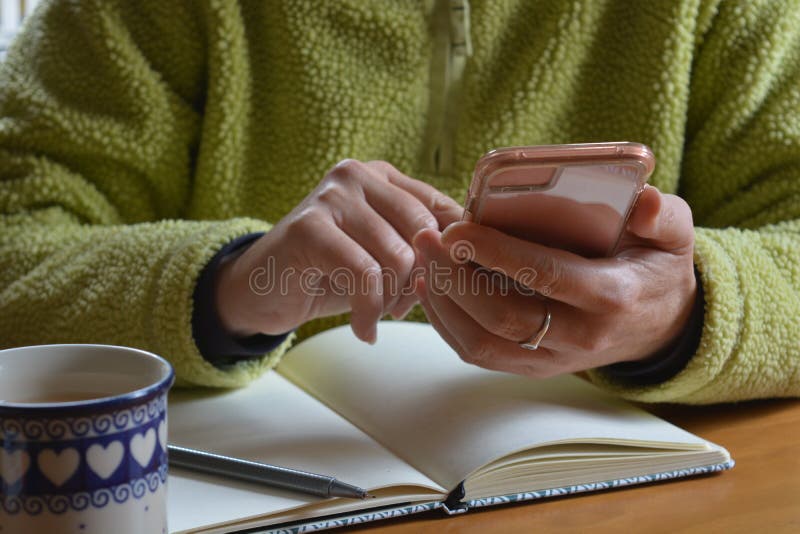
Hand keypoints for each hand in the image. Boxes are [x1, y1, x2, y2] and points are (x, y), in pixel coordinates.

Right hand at [215, 159, 461, 342]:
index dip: (454, 255)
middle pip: (425, 234)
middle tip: (403, 308)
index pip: (444, 209)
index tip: (450, 289)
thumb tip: (472, 262)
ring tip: (378, 316)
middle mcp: (357, 175)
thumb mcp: (384, 258)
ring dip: (394, 301)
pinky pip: (365, 274)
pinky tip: (363, 329)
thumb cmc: (330, 273)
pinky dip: (369, 311)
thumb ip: (423, 252)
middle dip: (422, 282)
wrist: (263, 290)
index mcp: (383, 176)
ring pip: (398, 256)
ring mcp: (331, 196)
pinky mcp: (309, 226)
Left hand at [413, 186, 697, 376]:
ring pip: (482, 343)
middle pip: (502, 316)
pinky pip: (479, 353)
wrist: (658, 325)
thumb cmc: (656, 268)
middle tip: (427, 239)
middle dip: (455, 278)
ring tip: (422, 260)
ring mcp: (553, 358)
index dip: (496, 253)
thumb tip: (641, 202)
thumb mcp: (675, 235)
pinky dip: (446, 324)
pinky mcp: (533, 366)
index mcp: (612, 296)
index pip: (546, 276)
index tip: (457, 229)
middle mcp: (580, 335)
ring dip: (443, 303)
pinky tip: (430, 288)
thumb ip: (662, 216)